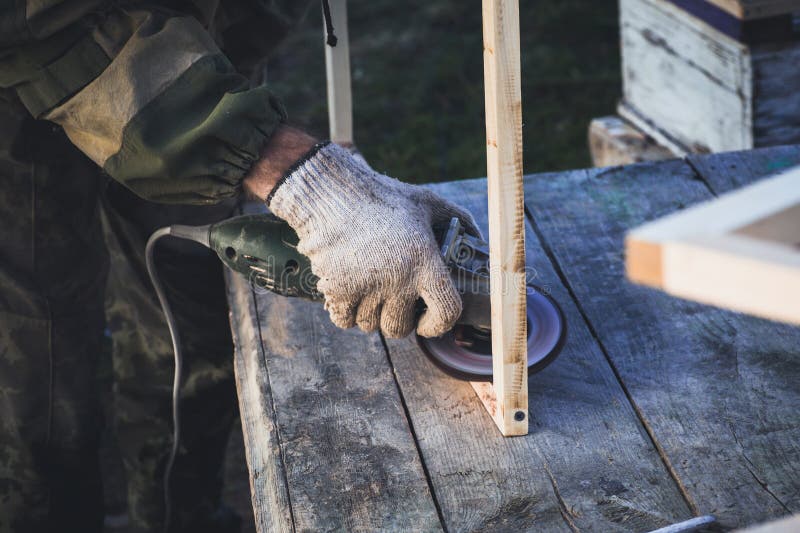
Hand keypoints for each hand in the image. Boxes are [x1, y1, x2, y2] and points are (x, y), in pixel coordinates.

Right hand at [265, 141, 479, 337]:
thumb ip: (458, 219)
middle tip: (393, 303)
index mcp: (425, 261)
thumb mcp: (428, 202)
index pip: (446, 312)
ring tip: (369, 293)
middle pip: (400, 327)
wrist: (333, 192)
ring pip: (370, 325)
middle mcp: (398, 279)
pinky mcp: (337, 289)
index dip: (438, 325)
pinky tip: (349, 295)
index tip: (427, 323)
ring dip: (370, 315)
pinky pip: (344, 321)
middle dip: (398, 320)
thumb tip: (478, 240)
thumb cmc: (383, 198)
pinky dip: (346, 314)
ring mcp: (366, 287)